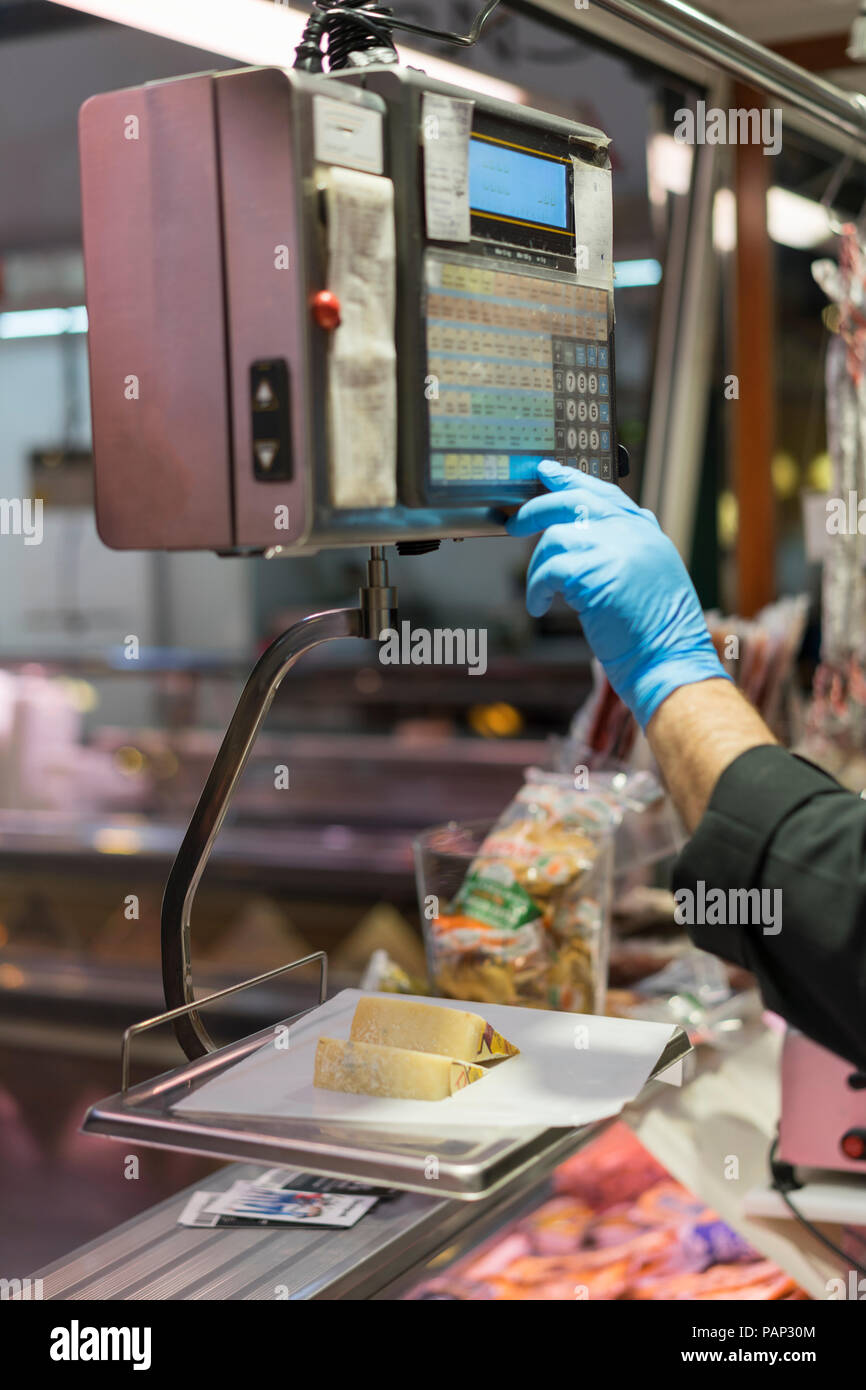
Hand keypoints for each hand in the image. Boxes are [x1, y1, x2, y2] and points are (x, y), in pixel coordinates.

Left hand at [506, 460, 729, 728]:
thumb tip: (588, 535)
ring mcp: (617, 550)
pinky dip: (537, 589)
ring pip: (557, 537)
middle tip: (514, 524)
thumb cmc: (656, 634)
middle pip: (575, 501)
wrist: (669, 662)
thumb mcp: (650, 578)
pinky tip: (538, 607)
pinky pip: (549, 570)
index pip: (604, 493)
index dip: (572, 480)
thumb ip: (627, 549)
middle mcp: (634, 534)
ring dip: (538, 568)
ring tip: (541, 595)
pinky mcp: (596, 574)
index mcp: (646, 533)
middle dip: (538, 508)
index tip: (547, 473)